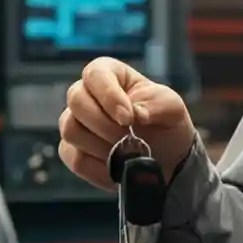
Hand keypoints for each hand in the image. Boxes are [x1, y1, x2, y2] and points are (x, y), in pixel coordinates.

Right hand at [58, 57, 195, 190]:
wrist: (167, 156)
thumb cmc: (164, 121)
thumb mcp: (171, 107)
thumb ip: (156, 105)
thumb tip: (136, 113)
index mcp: (109, 74)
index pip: (95, 74)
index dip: (109, 95)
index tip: (128, 118)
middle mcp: (85, 94)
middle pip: (77, 100)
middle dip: (105, 124)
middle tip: (129, 137)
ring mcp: (74, 123)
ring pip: (71, 130)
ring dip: (103, 145)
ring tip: (127, 151)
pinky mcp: (72, 151)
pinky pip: (76, 160)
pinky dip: (101, 168)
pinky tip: (119, 166)